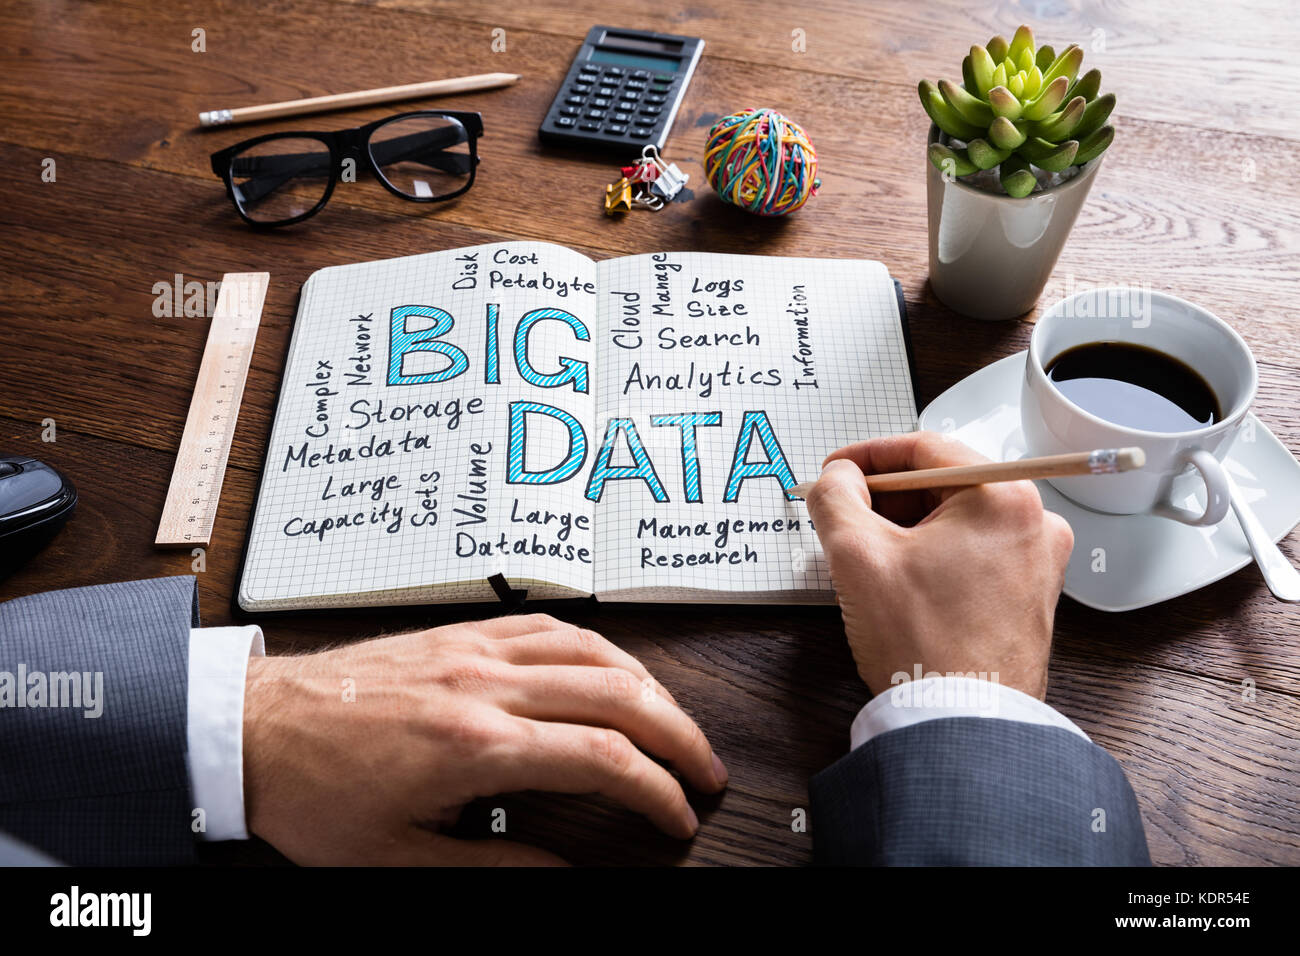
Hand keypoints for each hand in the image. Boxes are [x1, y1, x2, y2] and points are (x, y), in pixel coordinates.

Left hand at [241, 613, 726, 864]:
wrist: (253, 727)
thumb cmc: (313, 793)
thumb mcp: (398, 858)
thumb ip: (493, 865)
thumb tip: (562, 871)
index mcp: (474, 744)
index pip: (602, 758)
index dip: (657, 791)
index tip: (679, 816)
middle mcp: (485, 684)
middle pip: (618, 694)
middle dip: (679, 735)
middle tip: (706, 772)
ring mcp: (476, 650)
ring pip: (594, 651)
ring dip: (650, 687)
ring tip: (676, 724)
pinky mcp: (462, 634)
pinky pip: (552, 626)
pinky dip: (600, 649)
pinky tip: (613, 671)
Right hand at [803, 431, 1073, 699]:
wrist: (963, 726)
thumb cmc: (923, 645)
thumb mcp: (857, 555)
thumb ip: (836, 497)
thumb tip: (838, 478)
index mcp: (1004, 497)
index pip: (925, 447)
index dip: (868, 456)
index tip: (836, 470)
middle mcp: (1035, 523)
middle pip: (943, 484)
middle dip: (886, 498)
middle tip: (843, 516)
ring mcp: (1038, 563)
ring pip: (956, 523)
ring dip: (907, 530)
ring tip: (868, 560)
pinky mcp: (1030, 597)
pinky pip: (973, 557)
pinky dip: (933, 559)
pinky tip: (901, 586)